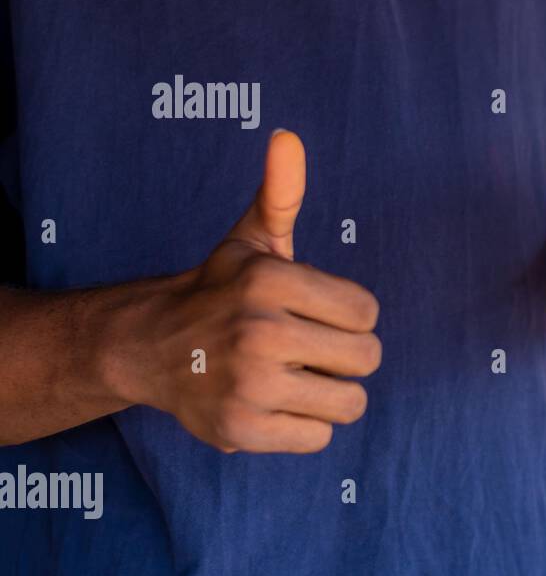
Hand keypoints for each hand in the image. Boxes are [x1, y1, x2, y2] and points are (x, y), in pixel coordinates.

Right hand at [119, 131, 381, 452]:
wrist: (148, 346)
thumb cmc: (220, 291)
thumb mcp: (251, 239)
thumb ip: (281, 192)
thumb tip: (287, 137)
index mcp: (270, 280)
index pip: (368, 312)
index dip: (349, 316)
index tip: (314, 313)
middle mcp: (259, 331)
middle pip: (368, 358)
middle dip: (345, 356)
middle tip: (306, 348)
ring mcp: (249, 385)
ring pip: (351, 403)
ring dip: (330, 394)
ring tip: (293, 376)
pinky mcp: (242, 431)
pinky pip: (320, 437)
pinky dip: (304, 426)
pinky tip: (273, 404)